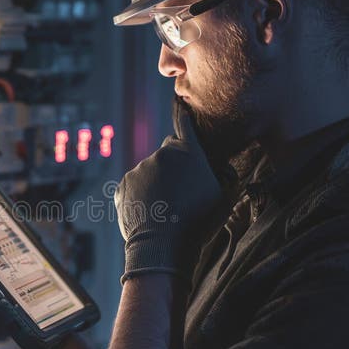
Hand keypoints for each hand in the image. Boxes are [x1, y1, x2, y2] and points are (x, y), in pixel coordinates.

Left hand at [114, 95, 231, 285]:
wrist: (163, 246)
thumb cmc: (199, 222)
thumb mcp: (225, 197)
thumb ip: (224, 174)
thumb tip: (221, 166)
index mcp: (188, 152)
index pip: (184, 123)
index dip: (183, 114)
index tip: (179, 103)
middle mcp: (161, 154)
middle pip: (168, 152)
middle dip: (174, 165)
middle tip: (181, 192)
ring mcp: (140, 168)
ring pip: (151, 171)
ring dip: (157, 183)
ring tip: (165, 209)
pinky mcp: (124, 184)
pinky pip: (134, 186)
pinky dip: (141, 195)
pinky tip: (151, 213)